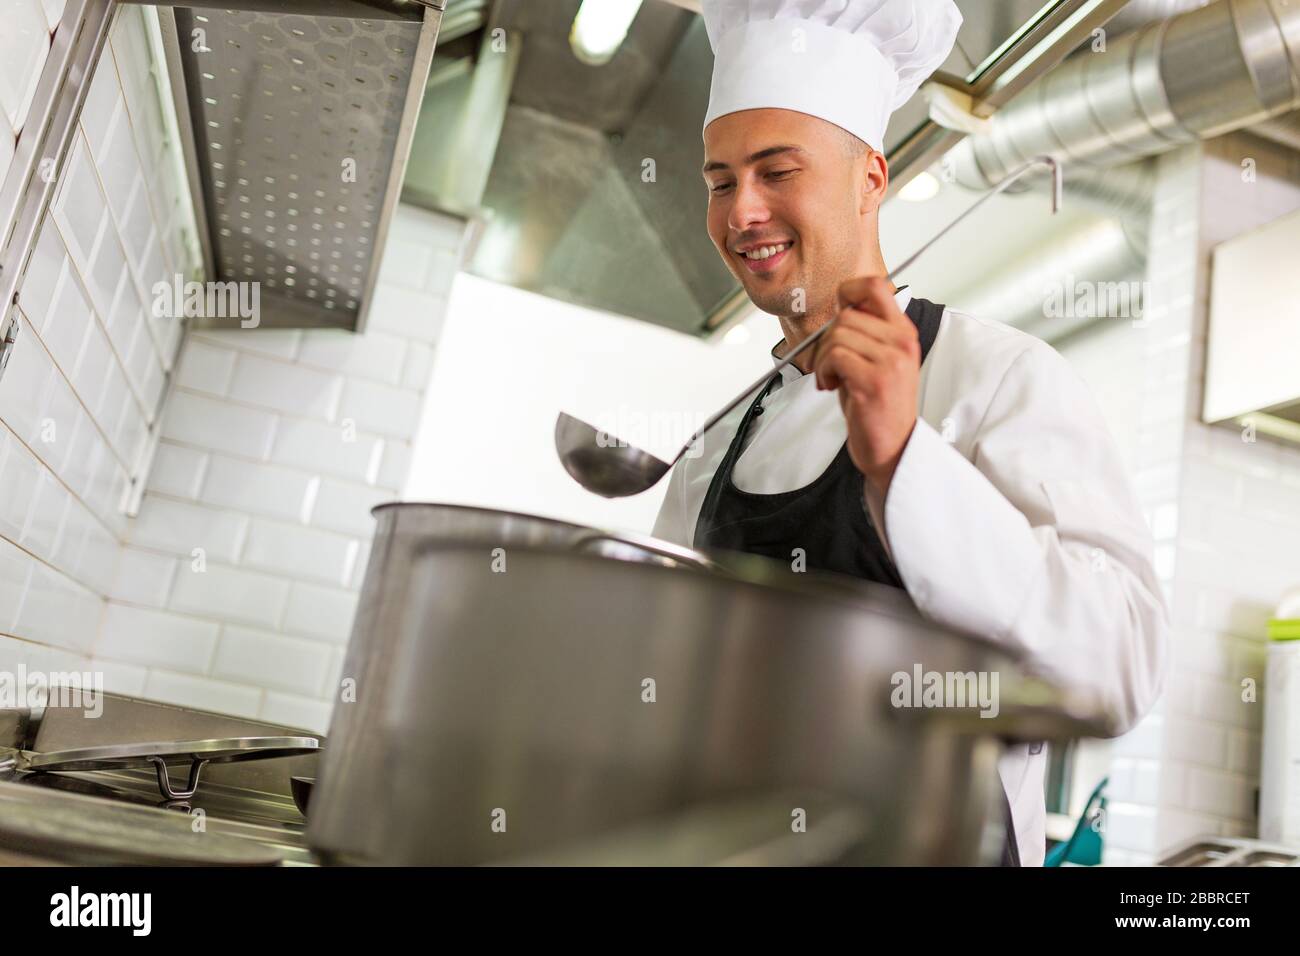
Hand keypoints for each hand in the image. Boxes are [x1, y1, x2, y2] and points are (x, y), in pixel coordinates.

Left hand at [811, 276, 919, 497]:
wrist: (891, 448)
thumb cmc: (876, 406)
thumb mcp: (876, 360)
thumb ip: (864, 332)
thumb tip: (841, 306)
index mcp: (903, 333)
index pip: (875, 286)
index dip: (848, 293)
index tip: (838, 317)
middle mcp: (902, 342)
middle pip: (846, 315)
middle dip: (827, 340)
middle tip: (831, 366)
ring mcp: (891, 361)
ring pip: (837, 335)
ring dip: (824, 359)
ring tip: (832, 379)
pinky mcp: (875, 381)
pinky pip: (835, 356)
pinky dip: (824, 371)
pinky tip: (830, 386)